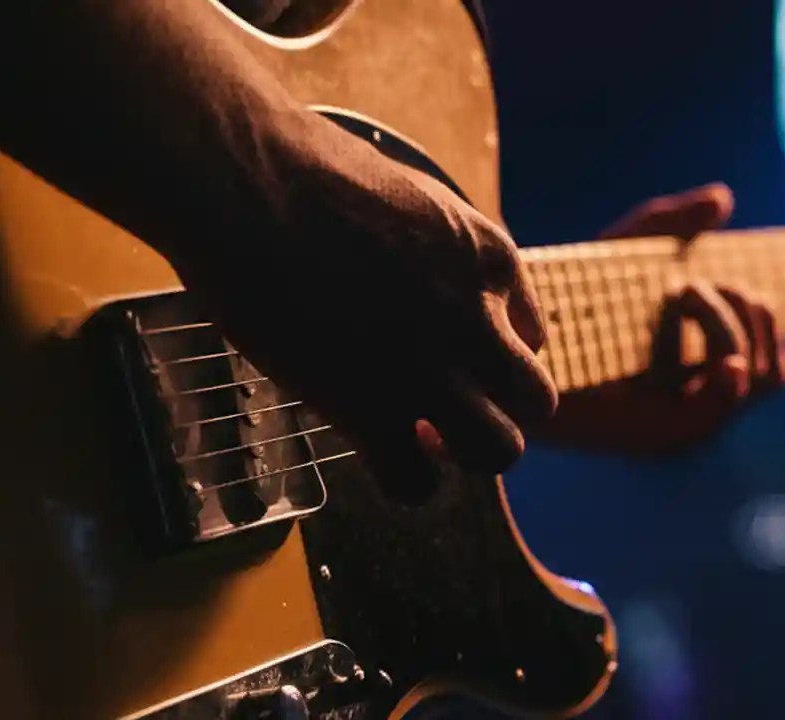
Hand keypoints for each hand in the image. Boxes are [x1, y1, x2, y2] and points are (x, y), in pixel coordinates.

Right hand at [168, 121, 555, 497]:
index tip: (458, 359)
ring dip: (466, 453)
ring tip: (422, 440)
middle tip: (449, 407)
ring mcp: (432, 372)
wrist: (248, 183)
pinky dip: (403, 482)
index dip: (495, 355)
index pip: (533, 335)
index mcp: (491, 261)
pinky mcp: (373, 410)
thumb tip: (431, 282)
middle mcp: (479, 322)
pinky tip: (376, 457)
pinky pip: (416, 485)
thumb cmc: (310, 172)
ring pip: (499, 451)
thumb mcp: (415, 198)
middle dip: (498, 410)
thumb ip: (443, 252)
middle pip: (536, 400)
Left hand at [537, 183, 784, 453]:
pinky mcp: (653, 433)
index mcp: (703, 373)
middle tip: (691, 283)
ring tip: (680, 294)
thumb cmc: (574, 298)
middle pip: (770, 369)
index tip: (725, 279)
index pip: (773, 365)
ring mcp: (680, 421)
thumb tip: (723, 197)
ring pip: (750, 377)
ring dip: (725, 323)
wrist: (517, 335)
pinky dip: (724, 378)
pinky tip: (716, 351)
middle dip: (744, 309)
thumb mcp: (629, 248)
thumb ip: (674, 222)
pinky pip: (714, 412)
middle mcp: (697, 404)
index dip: (765, 319)